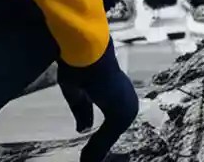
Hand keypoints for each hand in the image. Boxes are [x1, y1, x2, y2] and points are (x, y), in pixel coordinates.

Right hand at [57, 40, 138, 161]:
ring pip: (111, 134)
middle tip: (89, 159)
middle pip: (113, 130)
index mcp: (118, 90)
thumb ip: (82, 110)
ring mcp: (127, 107)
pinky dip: (96, 148)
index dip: (100, 135)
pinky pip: (107, 136)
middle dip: (101, 144)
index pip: (111, 119)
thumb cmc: (79, 63)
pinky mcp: (121, 112)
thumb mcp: (76, 92)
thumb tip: (83, 128)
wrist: (86, 52)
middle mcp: (127, 100)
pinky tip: (87, 159)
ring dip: (97, 148)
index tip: (90, 149)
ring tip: (86, 161)